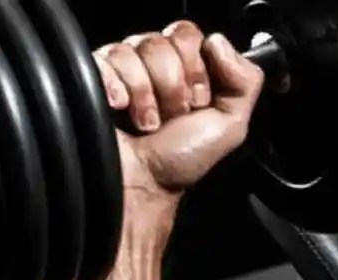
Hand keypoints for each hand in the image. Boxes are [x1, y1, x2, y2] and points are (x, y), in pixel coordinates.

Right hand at [94, 21, 263, 199]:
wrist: (143, 184)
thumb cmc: (181, 160)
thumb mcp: (231, 125)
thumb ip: (245, 82)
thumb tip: (220, 43)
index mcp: (186, 69)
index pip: (190, 37)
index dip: (197, 71)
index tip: (197, 104)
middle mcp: (153, 64)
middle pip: (162, 41)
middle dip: (173, 86)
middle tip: (173, 115)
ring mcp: (121, 69)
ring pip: (133, 50)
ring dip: (147, 95)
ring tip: (148, 122)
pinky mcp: (92, 75)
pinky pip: (104, 59)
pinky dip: (117, 90)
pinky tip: (121, 111)